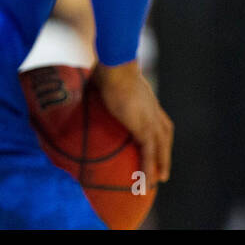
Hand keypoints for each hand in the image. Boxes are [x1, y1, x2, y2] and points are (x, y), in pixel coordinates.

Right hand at [92, 60, 172, 186]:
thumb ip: (97, 85)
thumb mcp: (104, 79)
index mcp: (146, 98)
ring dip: (161, 164)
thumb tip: (80, 86)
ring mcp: (150, 118)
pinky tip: (147, 180)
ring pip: (160, 147)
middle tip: (163, 169)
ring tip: (159, 180)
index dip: (160, 131)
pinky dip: (149, 167)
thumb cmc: (107, 66)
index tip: (158, 142)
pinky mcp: (144, 126)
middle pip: (165, 134)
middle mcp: (152, 109)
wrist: (115, 64)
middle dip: (165, 152)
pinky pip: (149, 152)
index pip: (159, 118)